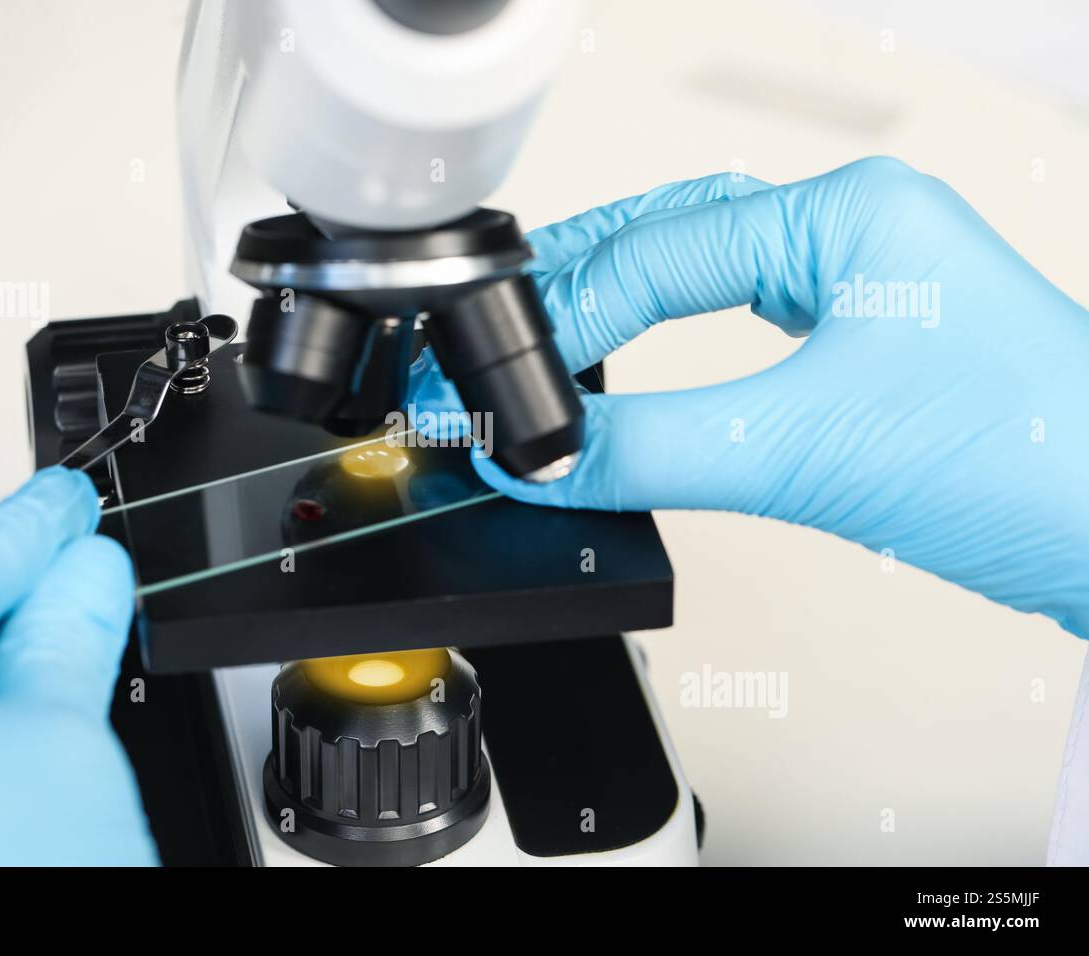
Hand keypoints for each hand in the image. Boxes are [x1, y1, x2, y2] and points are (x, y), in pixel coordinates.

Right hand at [453, 157, 1088, 639]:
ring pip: (704, 265)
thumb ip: (653, 450)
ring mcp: (867, 280)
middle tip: (495, 334)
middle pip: (670, 231)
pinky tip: (636, 350)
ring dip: (618, 297)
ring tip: (542, 333)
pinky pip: (742, 314)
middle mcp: (856, 231)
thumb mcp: (808, 451)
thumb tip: (540, 457)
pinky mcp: (870, 340)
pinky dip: (671, 334)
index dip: (563, 323)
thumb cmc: (1037, 464)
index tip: (502, 391)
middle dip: (574, 280)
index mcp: (848, 215)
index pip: (658, 252)